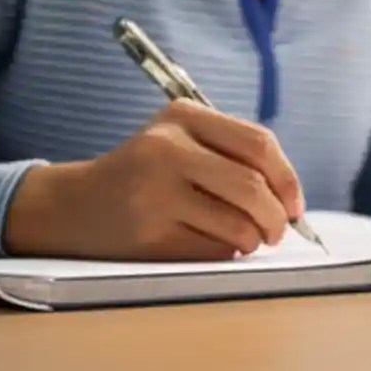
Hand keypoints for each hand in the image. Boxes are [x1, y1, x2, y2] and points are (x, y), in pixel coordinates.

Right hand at [4, 100, 302, 259]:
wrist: (75, 206)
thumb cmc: (147, 175)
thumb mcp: (181, 141)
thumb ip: (234, 156)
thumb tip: (292, 202)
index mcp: (182, 116)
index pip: (259, 144)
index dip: (288, 179)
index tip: (295, 205)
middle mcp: (166, 148)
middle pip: (252, 187)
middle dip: (277, 217)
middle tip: (277, 232)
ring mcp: (154, 192)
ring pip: (238, 224)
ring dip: (253, 239)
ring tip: (245, 239)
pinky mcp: (148, 234)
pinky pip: (214, 250)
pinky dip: (226, 253)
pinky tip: (210, 244)